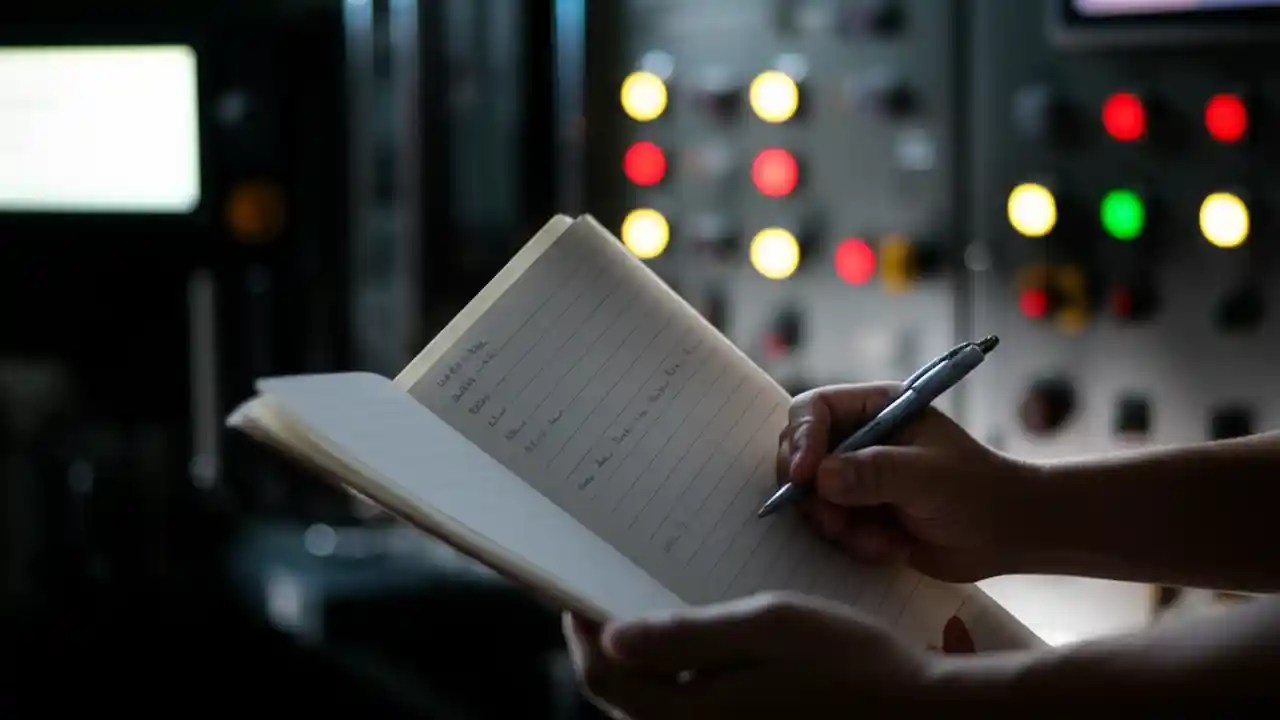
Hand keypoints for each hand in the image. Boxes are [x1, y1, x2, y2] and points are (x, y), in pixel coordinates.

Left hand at [563, 592, 934, 718]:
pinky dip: (677, 684)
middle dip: (607, 651)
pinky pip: (690, 715)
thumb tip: (613, 637)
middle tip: (606, 600)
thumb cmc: (849, 662)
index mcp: (694, 716)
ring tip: (648, 618)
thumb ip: (687, 636)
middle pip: (623, 700)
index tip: (576, 596)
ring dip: (640, 669)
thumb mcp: (767, 626)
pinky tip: (698, 653)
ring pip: (654, 710)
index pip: (605, 680)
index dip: (582, 637)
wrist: (918, 714)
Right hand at [779, 382, 1044, 581]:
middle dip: (813, 494)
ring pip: (812, 499)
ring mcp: (855, 478)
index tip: (803, 477)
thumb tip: (820, 478)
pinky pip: (831, 529)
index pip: (814, 410)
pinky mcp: (858, 514)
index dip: (801, 439)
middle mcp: (858, 439)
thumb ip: (874, 472)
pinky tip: (893, 547)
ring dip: (841, 526)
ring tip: (883, 539)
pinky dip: (856, 544)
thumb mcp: (927, 476)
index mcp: (875, 409)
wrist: (1005, 535)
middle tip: (836, 522)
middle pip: (799, 455)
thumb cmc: (976, 490)